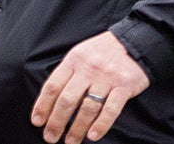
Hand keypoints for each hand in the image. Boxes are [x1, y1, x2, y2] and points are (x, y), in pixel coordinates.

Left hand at [31, 31, 149, 143]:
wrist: (136, 40)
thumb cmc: (104, 51)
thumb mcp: (81, 53)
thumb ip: (68, 73)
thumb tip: (50, 101)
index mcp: (74, 59)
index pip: (53, 85)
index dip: (43, 106)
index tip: (37, 122)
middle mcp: (89, 68)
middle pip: (67, 99)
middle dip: (56, 122)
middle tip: (50, 137)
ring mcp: (107, 77)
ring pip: (87, 108)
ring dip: (77, 129)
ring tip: (71, 142)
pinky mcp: (124, 86)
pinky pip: (111, 109)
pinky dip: (101, 124)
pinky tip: (93, 136)